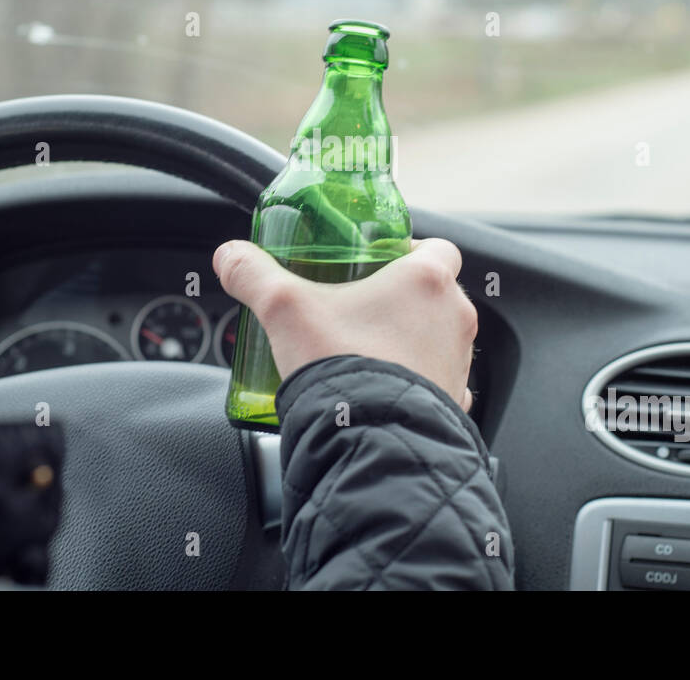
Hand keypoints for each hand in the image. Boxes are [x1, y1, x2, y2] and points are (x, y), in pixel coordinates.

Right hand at [213, 237, 477, 410]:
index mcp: (426, 280)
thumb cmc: (342, 367)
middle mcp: (454, 317)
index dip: (408, 250)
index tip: (377, 262)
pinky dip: (417, 380)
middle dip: (402, 298)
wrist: (369, 442)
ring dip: (412, 338)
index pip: (436, 247)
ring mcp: (459, 361)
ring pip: (440, 337)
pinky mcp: (455, 400)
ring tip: (368, 349)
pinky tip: (385, 386)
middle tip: (361, 307)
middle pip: (436, 292)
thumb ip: (254, 276)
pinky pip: (441, 380)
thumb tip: (231, 257)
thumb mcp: (284, 310)